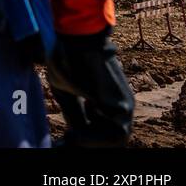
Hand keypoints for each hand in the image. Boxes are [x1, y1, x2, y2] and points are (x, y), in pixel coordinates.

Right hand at [46, 28, 134, 146]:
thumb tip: (73, 136)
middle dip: (88, 145)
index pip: (99, 131)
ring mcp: (124, 107)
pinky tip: (73, 134)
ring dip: (89, 143)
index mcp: (107, 103)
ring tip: (68, 139)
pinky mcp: (123, 106)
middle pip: (111, 140)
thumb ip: (74, 114)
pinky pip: (114, 134)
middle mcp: (120, 107)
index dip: (83, 141)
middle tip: (64, 144)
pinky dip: (93, 138)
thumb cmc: (68, 59)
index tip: (62, 143)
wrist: (75, 40)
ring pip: (115, 140)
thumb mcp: (67, 92)